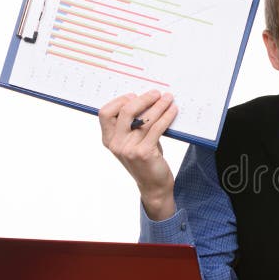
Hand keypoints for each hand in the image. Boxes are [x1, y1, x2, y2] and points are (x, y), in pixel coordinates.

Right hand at [99, 90, 177, 219]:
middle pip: (125, 111)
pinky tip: (173, 110)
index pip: (105, 113)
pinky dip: (166, 116)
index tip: (134, 95)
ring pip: (144, 119)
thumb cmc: (145, 159)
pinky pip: (156, 128)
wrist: (153, 186)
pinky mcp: (143, 153)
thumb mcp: (134, 141)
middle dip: (143, 99)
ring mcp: (128, 149)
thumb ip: (134, 124)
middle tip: (156, 93)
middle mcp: (115, 144)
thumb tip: (146, 99)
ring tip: (168, 98)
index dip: (119, 101)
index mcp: (109, 139)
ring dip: (158, 105)